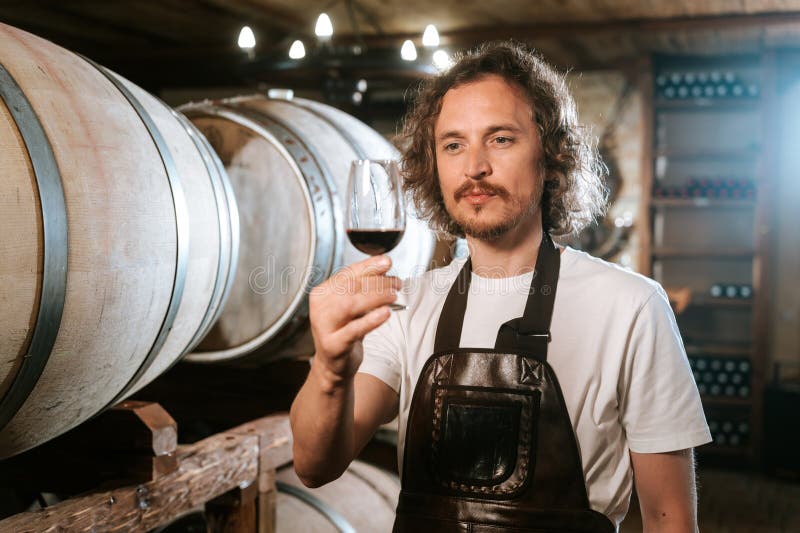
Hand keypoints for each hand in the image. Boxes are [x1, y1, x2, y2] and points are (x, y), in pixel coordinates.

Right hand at [309, 255, 400, 385]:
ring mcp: (324, 327)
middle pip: (350, 288)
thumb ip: (364, 286)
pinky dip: (371, 320)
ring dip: (376, 297)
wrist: (333, 365)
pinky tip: (385, 313)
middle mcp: (319, 308)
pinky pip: (353, 330)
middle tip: (397, 283)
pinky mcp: (333, 345)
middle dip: (377, 283)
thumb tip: (384, 264)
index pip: (347, 274)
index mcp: (322, 293)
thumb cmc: (345, 331)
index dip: (368, 266)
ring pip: (350, 305)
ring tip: (394, 295)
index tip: (387, 262)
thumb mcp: (353, 306)